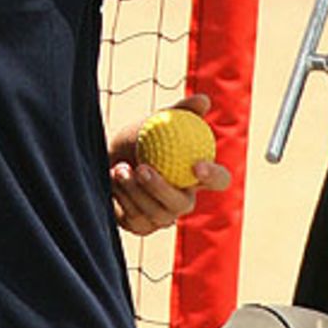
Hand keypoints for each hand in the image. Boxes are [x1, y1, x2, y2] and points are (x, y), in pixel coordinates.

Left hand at [108, 94, 231, 236]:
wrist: (108, 156)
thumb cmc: (139, 137)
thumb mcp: (158, 121)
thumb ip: (181, 111)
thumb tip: (203, 100)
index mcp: (197, 176)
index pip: (219, 181)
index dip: (213, 176)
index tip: (197, 165)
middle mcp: (184, 200)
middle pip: (182, 204)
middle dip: (161, 188)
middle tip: (143, 169)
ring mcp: (163, 217)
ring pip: (156, 214)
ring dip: (134, 190)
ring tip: (119, 168)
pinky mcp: (142, 226)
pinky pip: (135, 220)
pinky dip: (121, 199)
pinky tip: (111, 180)